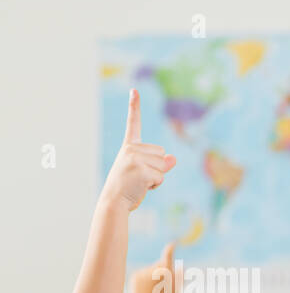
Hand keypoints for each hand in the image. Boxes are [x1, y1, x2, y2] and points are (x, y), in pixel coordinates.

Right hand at [102, 90, 175, 211]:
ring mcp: (134, 158)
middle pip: (161, 153)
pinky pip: (161, 177)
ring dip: (157, 177)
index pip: (133, 123)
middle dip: (157, 168)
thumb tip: (173, 158)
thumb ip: (158, 163)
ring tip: (140, 182)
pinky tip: (142, 187)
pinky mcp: (141, 170)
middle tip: (139, 177)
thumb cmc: (128, 187)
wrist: (114, 201)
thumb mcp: (144, 172)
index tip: (134, 90)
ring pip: (163, 165)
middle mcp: (130, 149)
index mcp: (129, 147)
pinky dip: (156, 185)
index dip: (134, 106)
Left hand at [130, 242, 178, 292]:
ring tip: (154, 290)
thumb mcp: (176, 292)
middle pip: (160, 265)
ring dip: (155, 276)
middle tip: (164, 287)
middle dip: (164, 271)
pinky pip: (143, 273)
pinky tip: (146, 289)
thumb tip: (180, 267)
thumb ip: (179, 278)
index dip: (170, 250)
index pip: (168, 257)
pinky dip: (146, 279)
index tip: (172, 244)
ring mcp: (143, 272)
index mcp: (165, 274)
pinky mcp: (135, 275)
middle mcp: (153, 270)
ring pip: (152, 270)